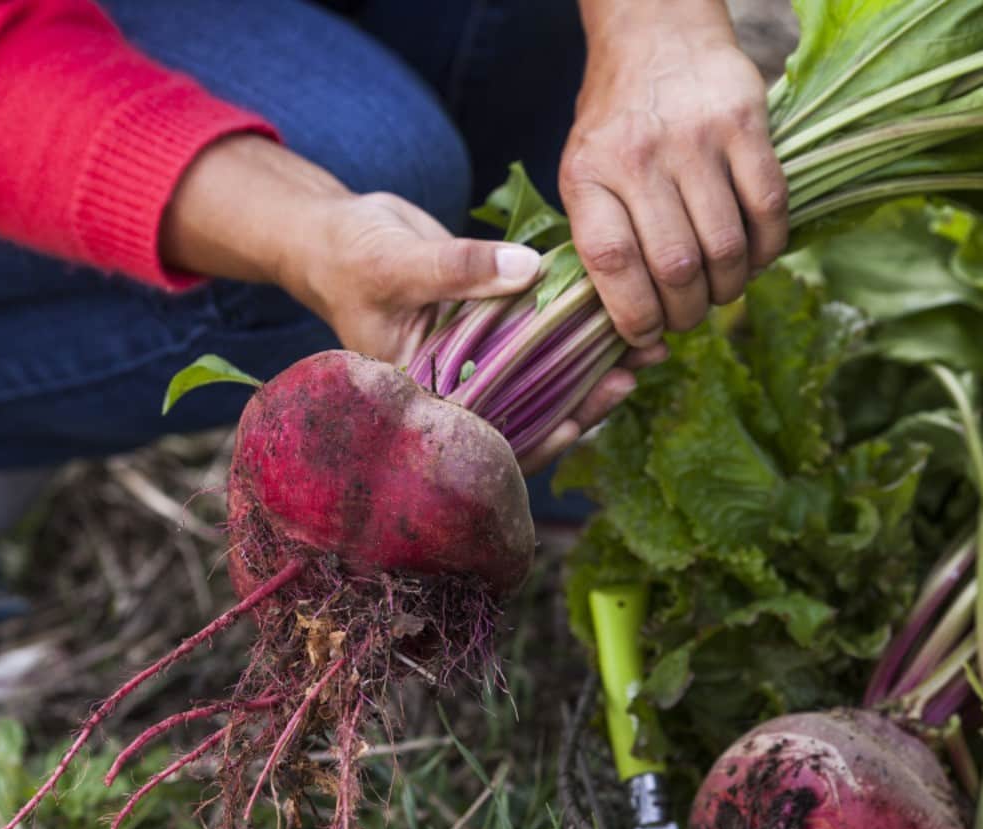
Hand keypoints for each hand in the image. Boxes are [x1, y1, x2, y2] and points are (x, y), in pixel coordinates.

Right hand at [160, 134, 654, 470]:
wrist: (337, 232)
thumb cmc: (348, 254)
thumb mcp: (394, 260)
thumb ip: (459, 266)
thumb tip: (530, 270)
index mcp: (421, 397)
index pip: (483, 439)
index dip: (531, 442)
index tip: (575, 425)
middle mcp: (452, 389)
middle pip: (524, 418)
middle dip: (579, 406)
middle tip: (628, 381)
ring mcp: (474, 363)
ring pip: (540, 386)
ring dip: (591, 375)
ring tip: (644, 356)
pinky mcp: (492, 334)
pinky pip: (539, 348)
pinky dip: (576, 341)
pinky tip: (619, 331)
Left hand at [562, 0, 790, 347]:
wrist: (655, 34)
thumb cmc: (617, 124)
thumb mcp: (585, 173)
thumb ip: (601, 238)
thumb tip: (632, 325)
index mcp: (587, 175)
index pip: (612, 263)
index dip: (634, 314)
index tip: (645, 334)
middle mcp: (638, 156)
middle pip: (676, 265)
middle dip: (687, 312)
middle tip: (689, 317)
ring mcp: (695, 138)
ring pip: (725, 246)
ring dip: (728, 288)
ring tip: (721, 291)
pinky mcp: (745, 124)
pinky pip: (769, 209)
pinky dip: (767, 250)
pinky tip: (754, 257)